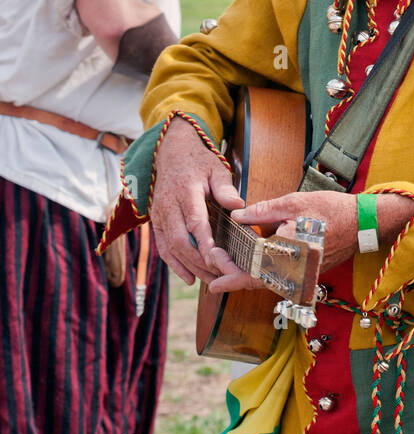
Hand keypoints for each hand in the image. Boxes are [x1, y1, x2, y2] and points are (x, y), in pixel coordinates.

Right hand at [149, 114, 240, 285]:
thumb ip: (225, 188)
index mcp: (186, 190)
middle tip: (219, 275)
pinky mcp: (156, 222)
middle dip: (198, 262)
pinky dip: (174, 264)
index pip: (195, 221)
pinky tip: (189, 277)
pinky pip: (162, 247)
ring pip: (170, 247)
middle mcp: (168, 205)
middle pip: (180, 240)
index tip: (219, 259)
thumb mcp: (216, 168)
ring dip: (188, 267)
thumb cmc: (198, 162)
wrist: (171, 153)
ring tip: (208, 280)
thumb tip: (238, 205)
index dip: (205, 243)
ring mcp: (159, 214)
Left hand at [205, 189, 413, 292]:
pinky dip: (263, 276)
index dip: (230, 268)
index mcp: (288, 254)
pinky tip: (252, 268)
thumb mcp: (295, 202)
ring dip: (247, 280)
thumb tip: (237, 216)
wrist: (363, 224)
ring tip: (225, 275)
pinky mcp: (308, 274)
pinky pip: (280, 279)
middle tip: (212, 278)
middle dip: (233, 280)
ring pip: (268, 283)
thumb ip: (263, 211)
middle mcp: (295, 271)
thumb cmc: (332, 210)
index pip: (251, 270)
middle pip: (256, 283)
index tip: (214, 259)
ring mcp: (302, 275)